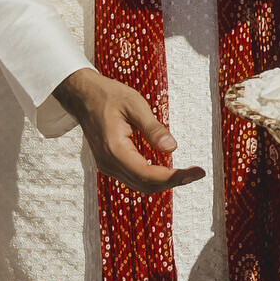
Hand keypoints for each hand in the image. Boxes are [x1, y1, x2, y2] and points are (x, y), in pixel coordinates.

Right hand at [53, 68, 205, 192]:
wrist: (83, 95)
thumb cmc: (109, 95)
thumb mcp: (135, 104)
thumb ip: (153, 128)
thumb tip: (172, 148)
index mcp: (114, 150)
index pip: (148, 174)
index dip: (174, 177)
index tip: (196, 172)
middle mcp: (109, 163)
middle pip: (145, 184)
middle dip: (173, 182)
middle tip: (196, 173)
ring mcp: (107, 165)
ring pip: (139, 184)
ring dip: (163, 182)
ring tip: (186, 173)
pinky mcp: (110, 163)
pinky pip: (133, 177)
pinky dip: (152, 177)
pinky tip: (167, 169)